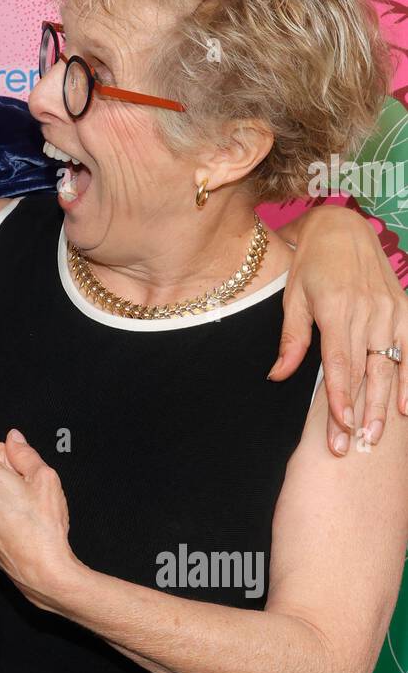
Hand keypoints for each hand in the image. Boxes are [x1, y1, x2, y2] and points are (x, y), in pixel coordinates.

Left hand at [270, 205, 407, 453]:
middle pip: (365, 371)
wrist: (341, 225)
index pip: (339, 364)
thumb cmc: (310, 263)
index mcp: (336, 309)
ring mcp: (390, 309)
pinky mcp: (404, 307)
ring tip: (377, 437)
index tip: (340, 428)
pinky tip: (407, 407)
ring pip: (390, 365)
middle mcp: (367, 310)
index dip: (339, 398)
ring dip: (385, 404)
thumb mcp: (292, 297)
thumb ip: (291, 340)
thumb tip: (277, 377)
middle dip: (360, 413)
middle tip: (354, 447)